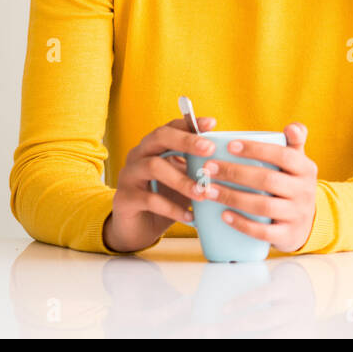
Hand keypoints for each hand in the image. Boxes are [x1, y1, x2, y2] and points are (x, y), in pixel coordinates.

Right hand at [104, 114, 219, 252]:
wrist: (138, 228)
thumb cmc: (165, 197)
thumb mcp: (183, 178)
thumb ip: (196, 166)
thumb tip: (227, 157)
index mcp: (154, 146)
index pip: (171, 126)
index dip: (190, 124)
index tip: (212, 123)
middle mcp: (138, 155)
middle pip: (159, 137)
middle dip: (185, 141)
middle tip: (209, 150)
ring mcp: (129, 175)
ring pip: (153, 166)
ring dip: (182, 179)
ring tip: (203, 192)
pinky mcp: (125, 199)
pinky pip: (150, 199)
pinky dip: (172, 208)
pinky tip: (190, 216)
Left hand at [204, 123, 316, 253]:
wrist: (307, 225)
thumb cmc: (293, 187)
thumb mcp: (299, 164)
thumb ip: (295, 142)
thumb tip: (290, 127)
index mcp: (306, 169)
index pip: (283, 155)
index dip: (256, 150)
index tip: (229, 145)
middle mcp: (305, 191)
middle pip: (268, 180)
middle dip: (235, 173)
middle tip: (209, 168)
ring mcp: (297, 215)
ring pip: (263, 205)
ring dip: (232, 197)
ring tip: (209, 190)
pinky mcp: (288, 235)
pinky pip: (263, 232)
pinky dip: (242, 224)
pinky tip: (223, 215)